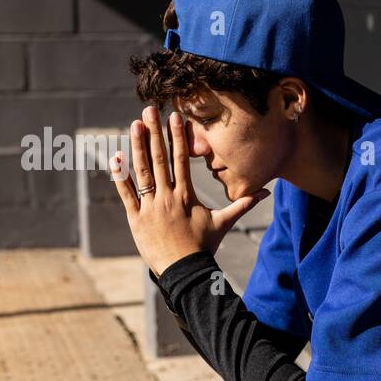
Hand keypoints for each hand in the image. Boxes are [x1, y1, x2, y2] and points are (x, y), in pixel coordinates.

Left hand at [111, 106, 268, 276]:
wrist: (185, 271)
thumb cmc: (204, 247)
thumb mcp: (223, 224)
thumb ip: (242, 205)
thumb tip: (265, 193)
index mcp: (186, 195)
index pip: (182, 159)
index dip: (177, 137)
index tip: (175, 117)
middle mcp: (168, 197)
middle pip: (160, 159)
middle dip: (154, 132)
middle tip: (149, 109)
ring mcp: (150, 206)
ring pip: (142, 171)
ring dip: (137, 146)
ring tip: (134, 125)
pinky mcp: (136, 218)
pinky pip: (126, 193)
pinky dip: (120, 176)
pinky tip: (115, 157)